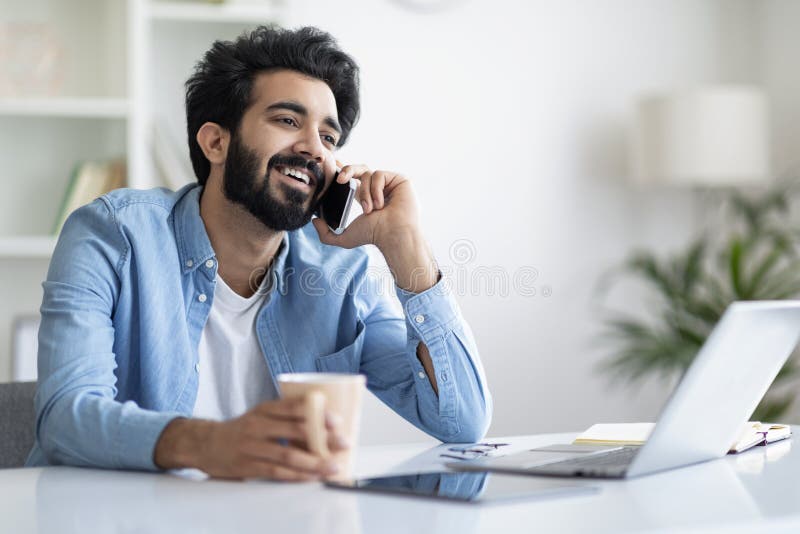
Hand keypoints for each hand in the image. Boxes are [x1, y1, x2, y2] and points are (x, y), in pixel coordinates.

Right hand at [154, 397, 347, 480]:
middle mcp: (258, 425)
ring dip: (314, 462)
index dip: (318, 413)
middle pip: (296, 430)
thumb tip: (324, 425)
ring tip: (333, 466)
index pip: (295, 407)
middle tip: (343, 443)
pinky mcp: (248, 466)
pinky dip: (297, 476)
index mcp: (265, 409)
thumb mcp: (261, 414)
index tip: (338, 420)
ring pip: (288, 455)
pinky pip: (277, 472)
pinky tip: (312, 477)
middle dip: (323, 438)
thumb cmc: (242, 429)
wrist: (206, 443)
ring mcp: (252, 446)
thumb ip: (286, 416)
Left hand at [312, 162, 419, 250]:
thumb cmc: (374, 236)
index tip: (332, 164)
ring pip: (367, 173)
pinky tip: (381, 204)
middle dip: (346, 170)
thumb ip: (326, 234)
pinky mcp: (398, 179)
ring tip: (370, 210)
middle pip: (359, 168)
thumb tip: (315, 221)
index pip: (353, 178)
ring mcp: (389, 183)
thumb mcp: (344, 238)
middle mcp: (378, 188)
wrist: (392, 234)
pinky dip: (375, 189)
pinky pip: (378, 175)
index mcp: (366, 197)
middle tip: (339, 180)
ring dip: (364, 192)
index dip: (342, 169)